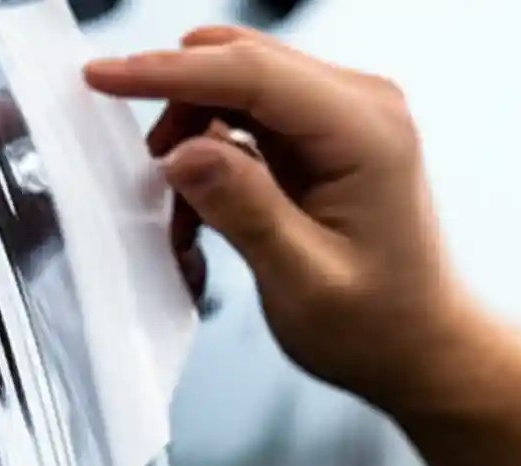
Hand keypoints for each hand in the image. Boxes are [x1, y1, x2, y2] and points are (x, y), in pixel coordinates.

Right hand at [85, 26, 481, 411]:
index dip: (168, 71)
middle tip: (137, 167)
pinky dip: (208, 152)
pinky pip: (243, 114)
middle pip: (239, 63)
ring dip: (189, 134)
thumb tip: (182, 153)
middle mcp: (359, 106)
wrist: (419, 347)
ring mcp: (339, 116)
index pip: (251, 72)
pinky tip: (202, 208)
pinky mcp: (319, 135)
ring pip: (234, 84)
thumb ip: (246, 211)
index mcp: (365, 131)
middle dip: (175, 103)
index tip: (101, 77)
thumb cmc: (375, 325)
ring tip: (182, 213)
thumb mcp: (304, 282)